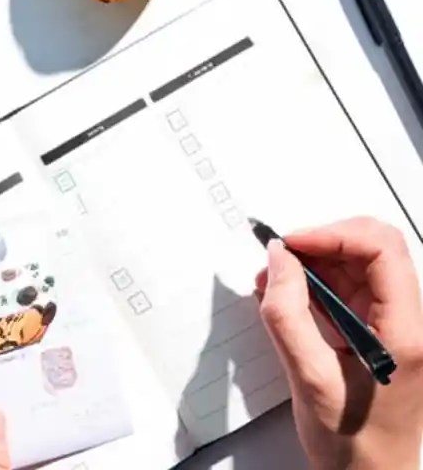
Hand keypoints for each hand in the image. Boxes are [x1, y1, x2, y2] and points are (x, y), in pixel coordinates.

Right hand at [255, 217, 422, 469]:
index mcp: (406, 332)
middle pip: (371, 250)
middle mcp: (408, 323)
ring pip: (356, 267)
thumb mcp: (309, 379)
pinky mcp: (376, 333)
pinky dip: (313, 286)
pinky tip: (285, 296)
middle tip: (279, 257)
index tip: (292, 245)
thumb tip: (280, 263)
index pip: (381, 250)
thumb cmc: (354, 443)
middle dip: (320, 245)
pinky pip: (346, 291)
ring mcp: (393, 326)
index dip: (332, 236)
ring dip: (312, 265)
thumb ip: (288, 316)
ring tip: (273, 280)